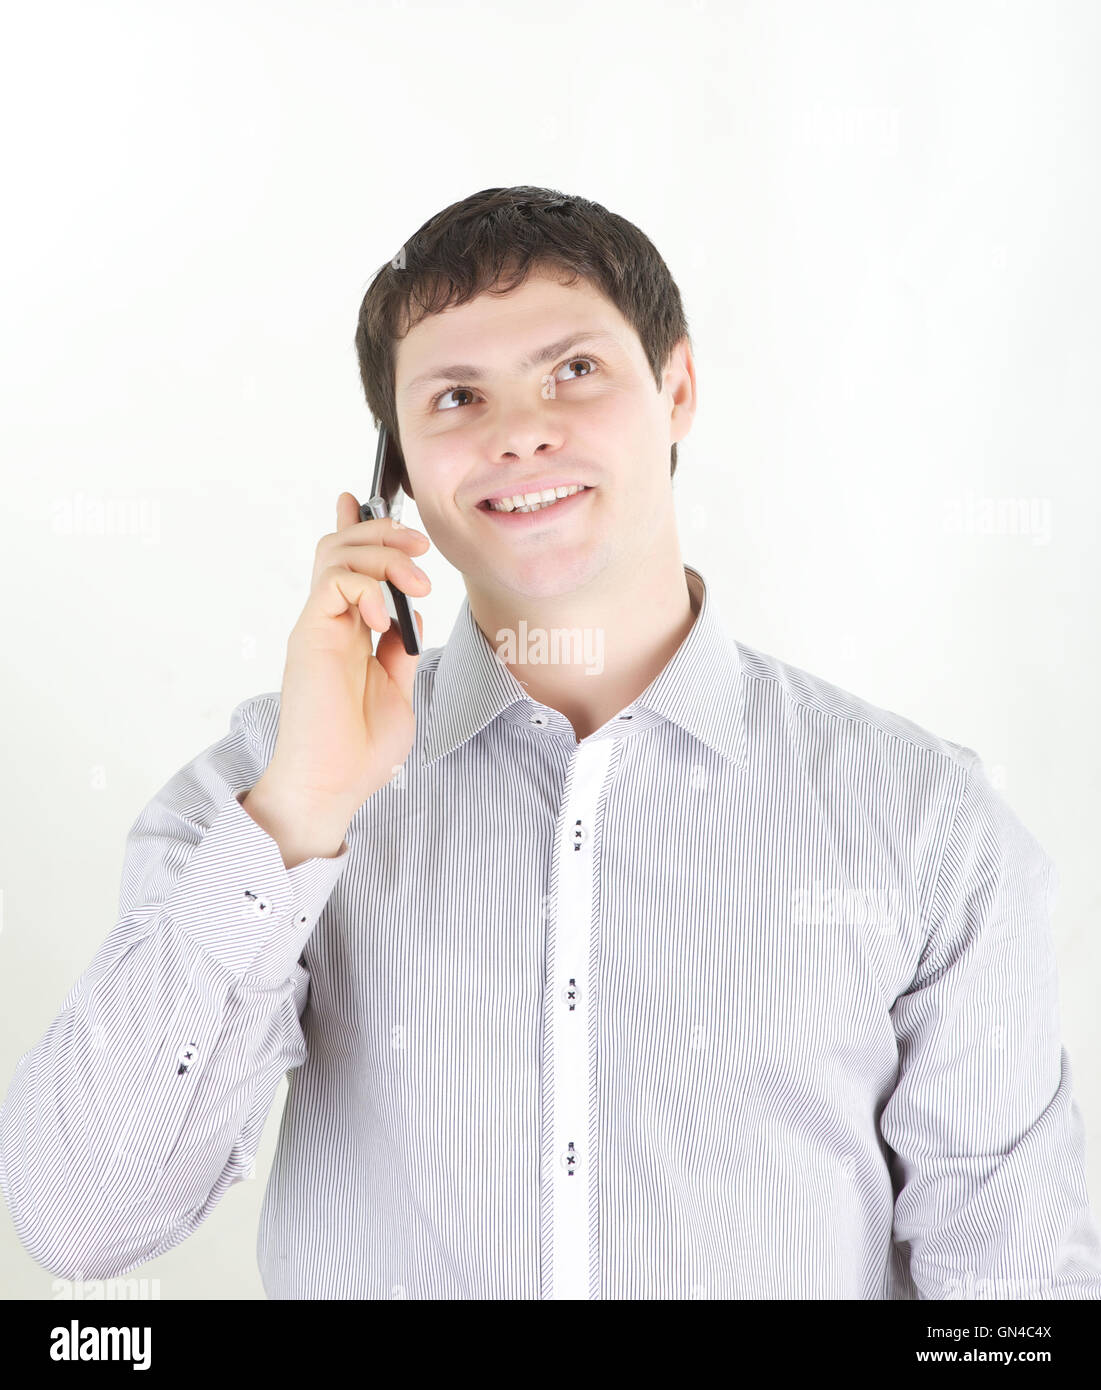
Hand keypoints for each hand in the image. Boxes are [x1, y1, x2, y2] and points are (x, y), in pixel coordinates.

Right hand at [260, 491, 431, 817]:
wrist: (335, 784)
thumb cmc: (361, 749)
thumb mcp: (397, 687)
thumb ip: (399, 648)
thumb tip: (411, 615)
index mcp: (348, 632)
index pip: (347, 566)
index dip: (356, 528)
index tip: (364, 499)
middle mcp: (329, 623)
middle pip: (343, 548)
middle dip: (385, 534)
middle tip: (421, 551)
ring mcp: (318, 626)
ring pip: (337, 554)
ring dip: (383, 555)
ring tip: (416, 585)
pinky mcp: (311, 635)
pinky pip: (335, 582)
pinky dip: (367, 586)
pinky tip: (386, 618)